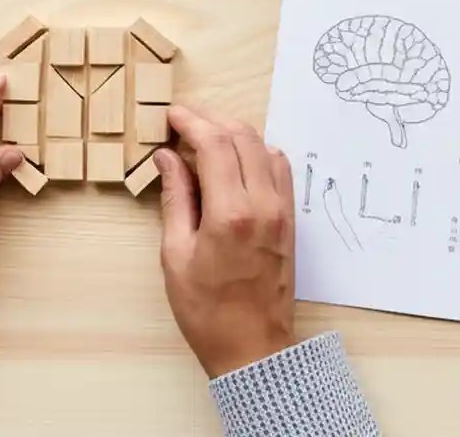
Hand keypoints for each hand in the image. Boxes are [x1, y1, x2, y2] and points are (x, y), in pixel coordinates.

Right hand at [155, 105, 295, 377]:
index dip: (192, 121)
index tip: (171, 115)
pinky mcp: (291, 219)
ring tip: (205, 137)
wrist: (253, 346)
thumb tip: (168, 158)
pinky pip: (279, 169)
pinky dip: (257, 152)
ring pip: (264, 147)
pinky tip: (235, 160)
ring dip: (235, 133)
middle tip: (184, 119)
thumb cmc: (206, 310)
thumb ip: (175, 199)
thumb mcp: (176, 255)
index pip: (215, 143)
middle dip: (211, 119)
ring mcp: (282, 210)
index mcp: (230, 213)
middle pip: (242, 136)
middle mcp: (264, 204)